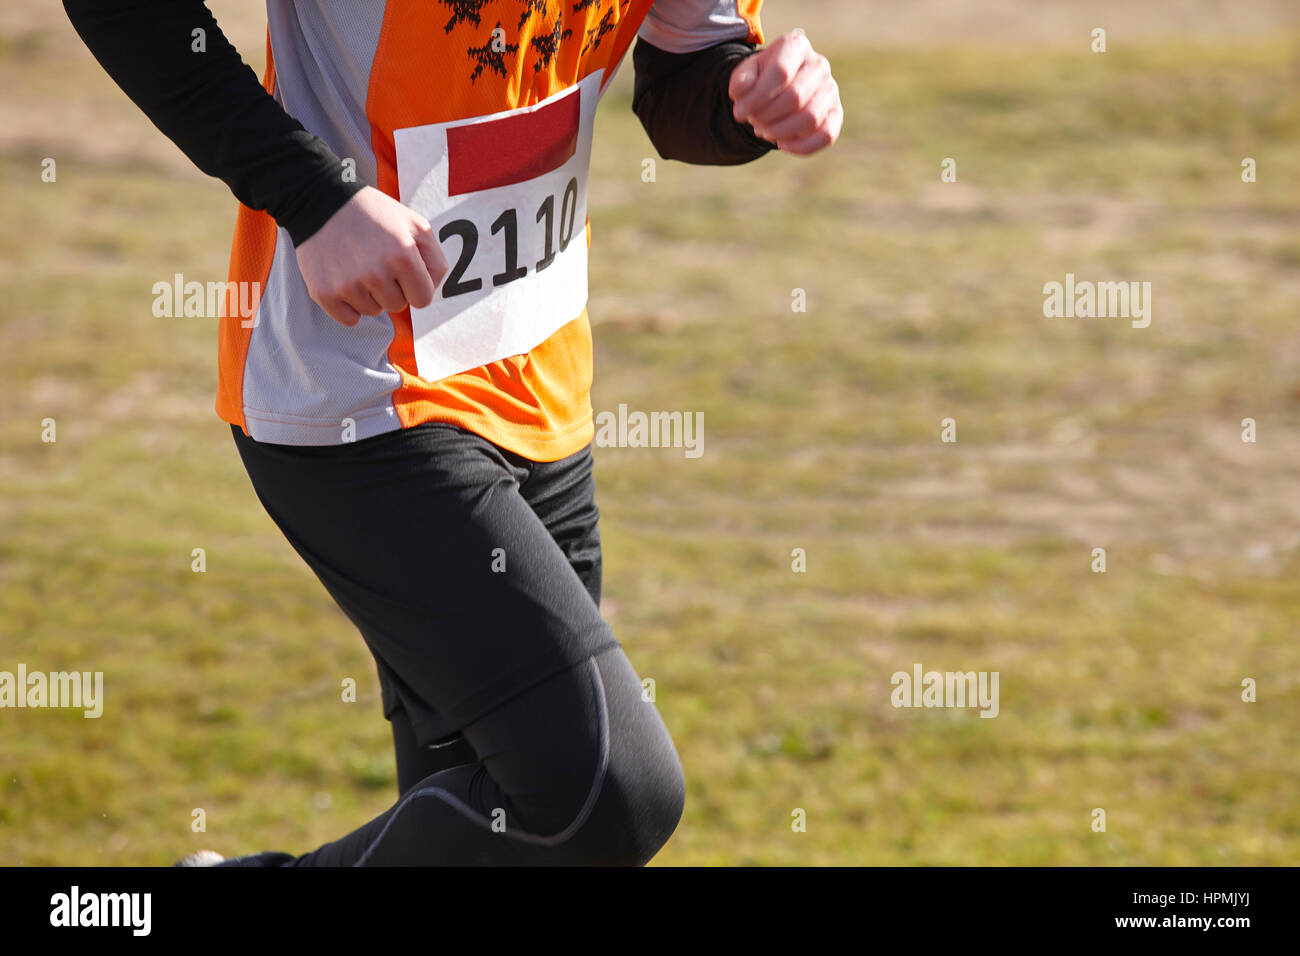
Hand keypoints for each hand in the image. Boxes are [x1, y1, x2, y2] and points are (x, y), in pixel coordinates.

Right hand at [294, 186, 448, 325]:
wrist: (321, 200)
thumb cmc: (373, 213)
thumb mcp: (416, 225)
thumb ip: (434, 260)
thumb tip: (431, 290)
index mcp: (403, 257)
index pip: (423, 300)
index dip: (415, 286)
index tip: (403, 271)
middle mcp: (376, 274)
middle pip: (397, 306)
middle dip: (392, 288)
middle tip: (376, 261)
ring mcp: (348, 285)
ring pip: (373, 311)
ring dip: (369, 295)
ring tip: (358, 265)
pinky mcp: (325, 293)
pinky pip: (349, 319)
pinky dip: (349, 305)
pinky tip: (344, 279)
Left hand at [729, 30, 842, 155]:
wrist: (779, 86)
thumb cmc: (761, 78)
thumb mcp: (746, 73)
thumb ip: (740, 80)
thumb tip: (741, 92)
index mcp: (797, 46)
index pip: (780, 72)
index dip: (757, 98)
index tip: (739, 112)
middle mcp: (819, 65)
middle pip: (795, 97)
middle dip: (767, 116)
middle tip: (753, 121)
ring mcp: (831, 90)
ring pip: (811, 118)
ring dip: (781, 132)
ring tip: (764, 131)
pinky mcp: (836, 114)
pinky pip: (826, 136)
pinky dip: (801, 146)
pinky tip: (782, 144)